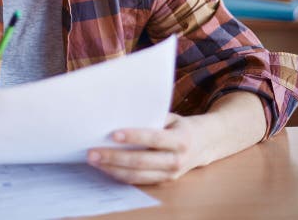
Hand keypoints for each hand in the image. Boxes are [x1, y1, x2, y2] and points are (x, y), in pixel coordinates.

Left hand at [87, 113, 208, 184]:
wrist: (204, 145)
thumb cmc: (180, 126)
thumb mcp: (171, 117)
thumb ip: (151, 117)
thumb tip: (119, 114)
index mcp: (180, 139)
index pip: (154, 138)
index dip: (134, 137)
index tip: (113, 134)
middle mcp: (176, 160)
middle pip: (141, 161)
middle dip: (114, 157)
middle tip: (93, 152)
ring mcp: (170, 174)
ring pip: (137, 175)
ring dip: (113, 169)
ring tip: (94, 160)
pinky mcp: (163, 181)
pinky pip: (138, 181)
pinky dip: (120, 175)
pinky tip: (105, 168)